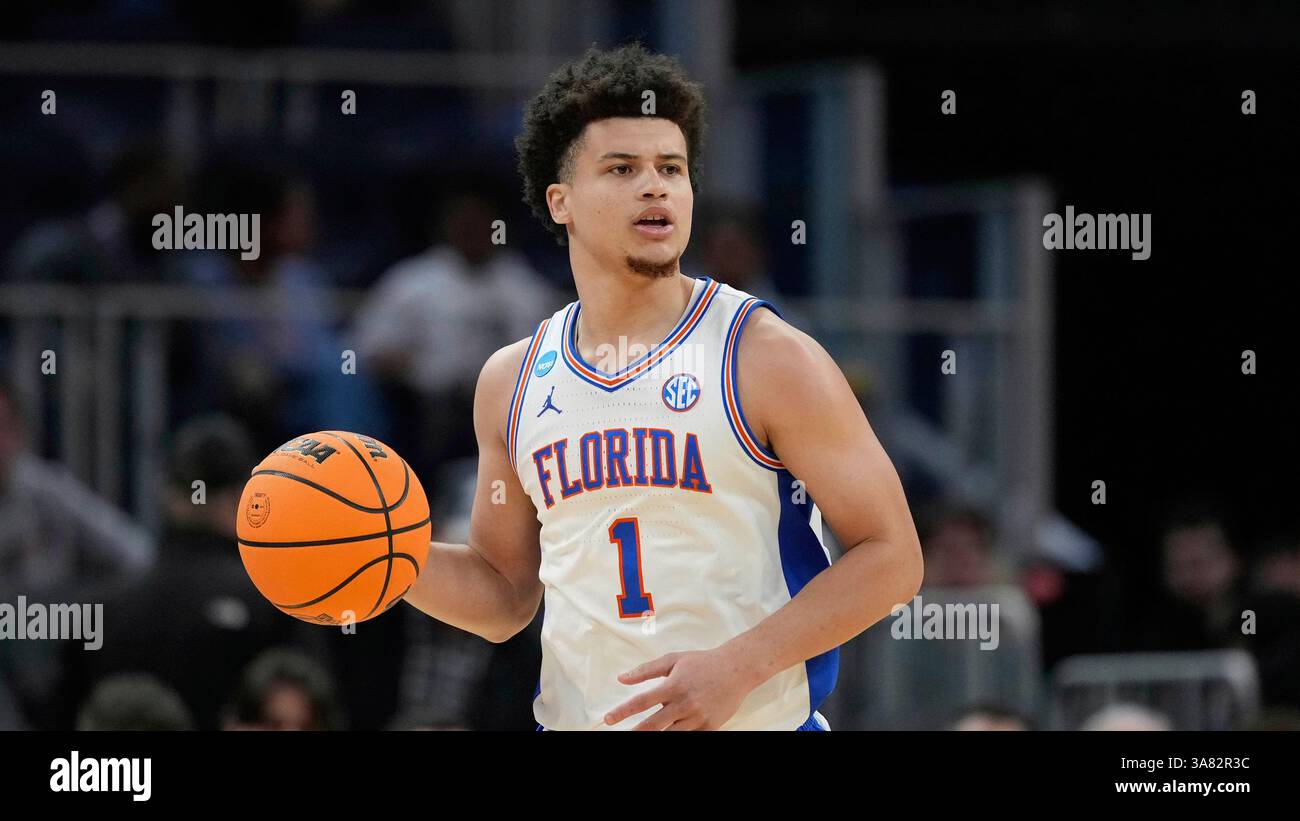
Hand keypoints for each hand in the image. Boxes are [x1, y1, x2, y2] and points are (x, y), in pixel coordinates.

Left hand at [603, 646, 760, 729]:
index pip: (642, 701)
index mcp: (674, 685)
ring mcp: (699, 718)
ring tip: (643, 737)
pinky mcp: (710, 728)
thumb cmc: (703, 663)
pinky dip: (679, 736)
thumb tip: (621, 678)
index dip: (622, 712)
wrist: (737, 669)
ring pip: (671, 736)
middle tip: (622, 737)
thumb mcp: (673, 660)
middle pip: (653, 726)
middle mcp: (685, 704)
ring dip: (656, 738)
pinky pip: (689, 738)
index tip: (608, 719)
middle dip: (635, 733)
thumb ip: (646, 670)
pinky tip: (670, 733)